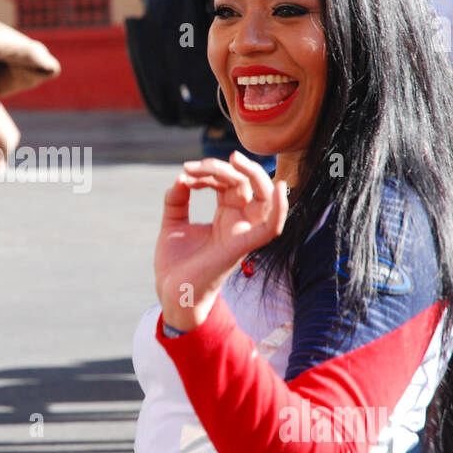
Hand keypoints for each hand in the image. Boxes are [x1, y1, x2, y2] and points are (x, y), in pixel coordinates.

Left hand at [154, 152, 288, 331]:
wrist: (172, 292)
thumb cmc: (175, 262)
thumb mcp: (172, 223)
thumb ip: (177, 199)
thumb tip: (181, 177)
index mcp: (225, 214)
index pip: (229, 181)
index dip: (209, 170)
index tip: (184, 172)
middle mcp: (238, 221)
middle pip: (245, 183)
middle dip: (222, 167)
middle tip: (196, 165)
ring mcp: (242, 232)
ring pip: (263, 196)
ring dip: (251, 173)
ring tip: (231, 160)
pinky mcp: (242, 246)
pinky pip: (271, 227)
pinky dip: (281, 208)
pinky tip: (279, 188)